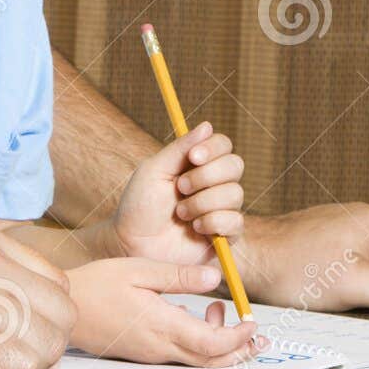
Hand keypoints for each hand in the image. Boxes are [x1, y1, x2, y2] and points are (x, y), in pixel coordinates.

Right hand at [66, 258, 262, 364]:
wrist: (66, 308)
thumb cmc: (97, 284)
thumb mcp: (137, 270)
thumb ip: (178, 276)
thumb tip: (215, 277)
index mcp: (161, 325)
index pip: (213, 343)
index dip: (239, 337)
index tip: (252, 322)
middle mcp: (160, 346)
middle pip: (212, 361)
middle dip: (241, 350)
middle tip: (259, 336)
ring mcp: (152, 353)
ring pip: (198, 360)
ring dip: (220, 344)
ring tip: (221, 311)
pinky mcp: (144, 353)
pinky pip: (181, 355)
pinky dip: (199, 342)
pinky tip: (194, 315)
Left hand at [108, 122, 243, 264]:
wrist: (133, 243)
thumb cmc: (139, 205)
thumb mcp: (154, 170)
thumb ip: (180, 148)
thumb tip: (207, 125)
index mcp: (197, 164)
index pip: (223, 145)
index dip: (213, 148)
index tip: (193, 157)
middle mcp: (213, 184)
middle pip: (235, 165)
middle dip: (206, 176)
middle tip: (181, 187)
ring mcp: (221, 209)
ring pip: (235, 194)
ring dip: (202, 202)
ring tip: (180, 213)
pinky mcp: (226, 236)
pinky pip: (236, 222)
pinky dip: (213, 222)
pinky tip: (195, 228)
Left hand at [231, 203, 368, 313]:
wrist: (246, 256)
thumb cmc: (292, 268)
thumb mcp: (353, 285)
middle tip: (350, 297)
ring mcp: (351, 231)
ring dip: (363, 291)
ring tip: (332, 291)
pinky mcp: (334, 243)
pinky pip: (357, 270)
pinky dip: (346, 284)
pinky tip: (323, 286)